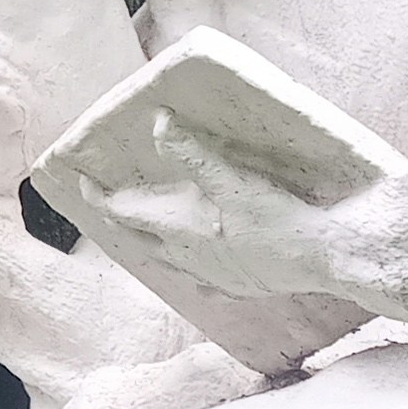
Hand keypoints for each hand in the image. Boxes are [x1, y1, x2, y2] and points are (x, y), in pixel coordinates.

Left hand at [95, 108, 346, 298]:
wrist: (325, 258)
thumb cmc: (281, 219)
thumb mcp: (235, 180)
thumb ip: (193, 154)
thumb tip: (159, 122)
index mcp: (182, 233)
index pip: (124, 214)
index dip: (99, 197)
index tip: (81, 180)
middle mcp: (189, 260)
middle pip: (139, 240)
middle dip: (119, 220)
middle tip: (107, 202)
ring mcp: (213, 277)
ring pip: (166, 260)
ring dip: (149, 241)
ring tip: (143, 228)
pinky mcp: (237, 286)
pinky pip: (198, 276)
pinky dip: (186, 261)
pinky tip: (197, 259)